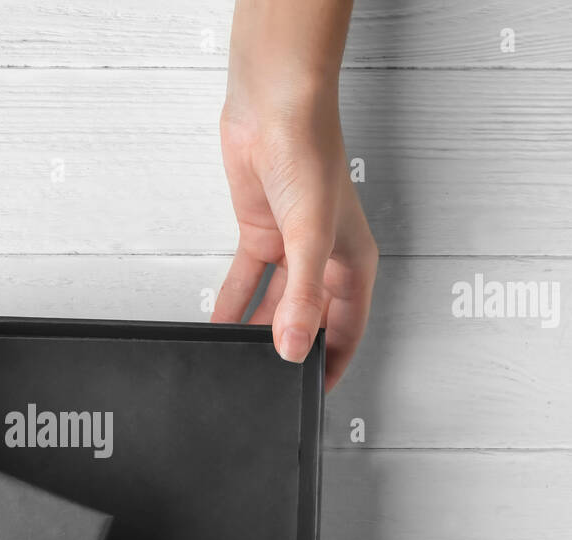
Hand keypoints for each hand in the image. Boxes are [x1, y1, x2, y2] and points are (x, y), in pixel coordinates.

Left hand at [211, 0, 376, 390]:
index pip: (348, 331)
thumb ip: (301, 299)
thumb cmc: (309, 156)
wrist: (273, 109)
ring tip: (239, 362)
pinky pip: (245, 283)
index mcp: (352, 264)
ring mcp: (291, 248)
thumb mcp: (308, 238)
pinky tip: (219, 328)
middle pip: (309, 321)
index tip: (312, 399)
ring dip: (257, 331)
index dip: (332, 365)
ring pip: (274, 305)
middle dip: (290, 350)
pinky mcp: (259, 235)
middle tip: (270, 384)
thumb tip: (293, 348)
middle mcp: (324, 259)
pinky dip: (233, 305)